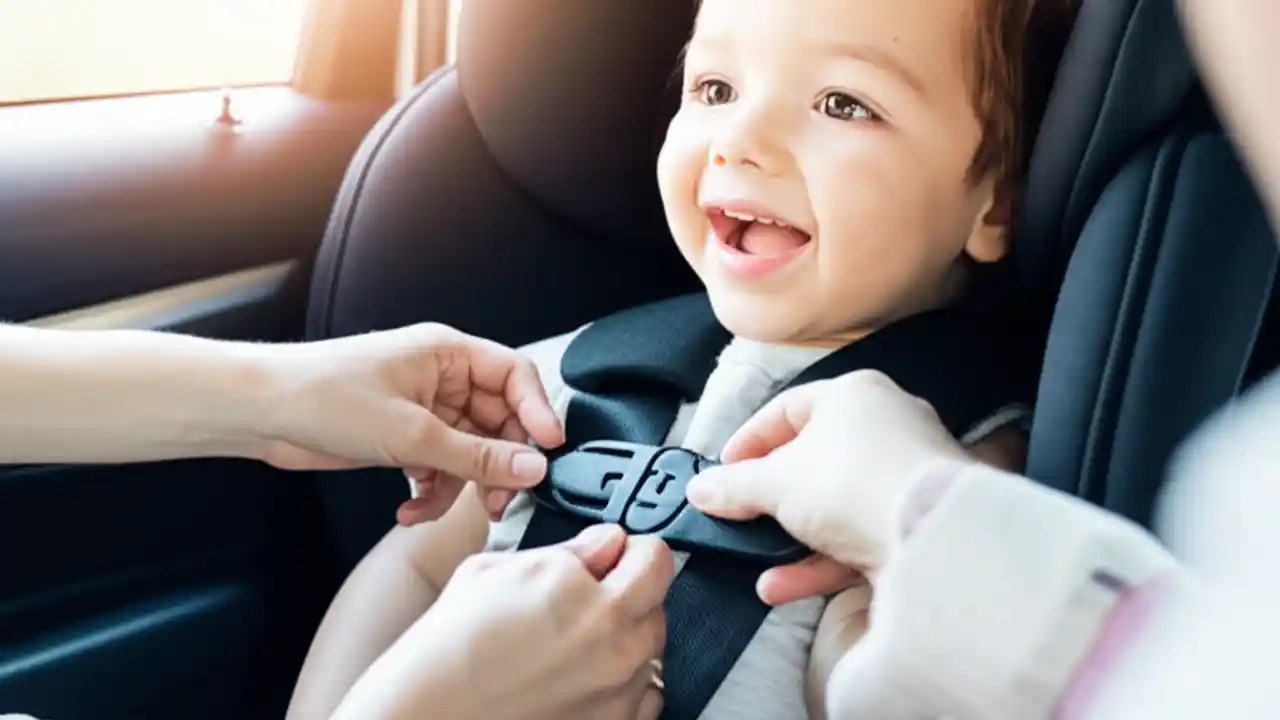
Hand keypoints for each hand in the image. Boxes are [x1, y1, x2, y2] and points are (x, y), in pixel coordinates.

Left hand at [253, 324, 564, 523]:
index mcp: (448, 353)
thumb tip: (531, 468)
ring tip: (449, 508)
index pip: (516, 376)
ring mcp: (422, 410)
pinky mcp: (402, 439)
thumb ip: (477, 456)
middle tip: (500, 496)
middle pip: (497, 421)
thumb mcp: (411, 433)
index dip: (537, 413)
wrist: (260, 413)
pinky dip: (431, 492)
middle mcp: (440, 378)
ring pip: (469, 451)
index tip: (548, 450)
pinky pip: (439, 467)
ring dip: (464, 484)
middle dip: (499, 462)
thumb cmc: (322, 396)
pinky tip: (411, 510)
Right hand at [335, 525, 672, 719]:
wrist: (424, 714)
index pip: (655, 556)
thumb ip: (566, 553)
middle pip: (658, 602)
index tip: (613, 559)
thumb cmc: (448, 646)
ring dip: (626, 639)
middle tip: (586, 601)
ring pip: (653, 649)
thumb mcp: (496, 571)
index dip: (631, 552)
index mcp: (585, 593)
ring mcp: (617, 693)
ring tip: (573, 646)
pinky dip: (625, 685)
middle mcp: (612, 643)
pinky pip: (646, 696)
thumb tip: (605, 544)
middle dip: (629, 594)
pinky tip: (582, 679)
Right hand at [686, 371, 973, 599]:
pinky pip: (859, 537)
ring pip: (836, 507)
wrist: (934, 536)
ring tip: (757, 566)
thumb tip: (699, 489)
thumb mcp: (775, 483)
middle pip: (813, 460)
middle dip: (771, 498)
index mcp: (853, 396)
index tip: (722, 472)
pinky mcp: (917, 522)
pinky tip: (783, 586)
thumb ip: (732, 486)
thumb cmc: (851, 484)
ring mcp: (906, 476)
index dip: (749, 441)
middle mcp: (887, 426)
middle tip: (741, 517)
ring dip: (792, 541)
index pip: (788, 410)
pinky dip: (821, 561)